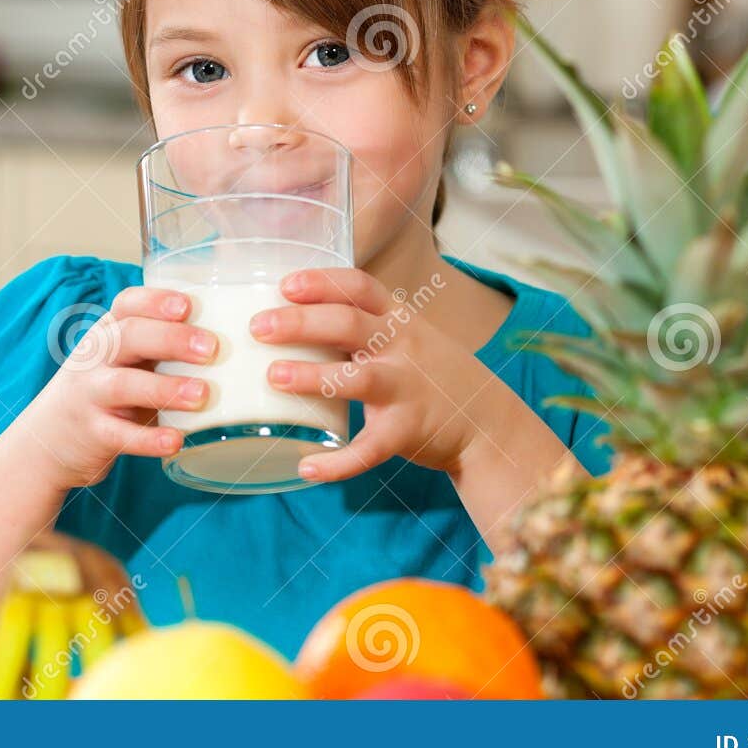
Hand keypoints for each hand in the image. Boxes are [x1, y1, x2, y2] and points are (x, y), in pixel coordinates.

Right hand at [13, 286, 217, 489]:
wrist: (47, 440)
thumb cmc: (104, 390)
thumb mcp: (120, 359)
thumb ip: (159, 345)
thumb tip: (234, 336)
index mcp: (107, 333)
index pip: (127, 305)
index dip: (156, 301)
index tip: (189, 305)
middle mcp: (95, 358)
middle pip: (129, 337)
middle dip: (171, 339)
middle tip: (212, 349)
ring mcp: (90, 396)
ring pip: (125, 385)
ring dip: (165, 388)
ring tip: (202, 395)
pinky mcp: (93, 434)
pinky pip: (121, 435)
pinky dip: (149, 439)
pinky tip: (177, 441)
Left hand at [250, 267, 511, 483]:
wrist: (489, 422)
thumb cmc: (433, 374)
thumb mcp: (408, 336)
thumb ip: (364, 325)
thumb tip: (295, 315)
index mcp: (399, 319)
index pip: (359, 287)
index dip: (321, 281)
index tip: (285, 285)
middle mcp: (403, 348)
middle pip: (349, 324)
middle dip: (300, 322)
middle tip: (258, 326)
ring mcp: (407, 390)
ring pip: (356, 379)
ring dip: (312, 376)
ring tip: (273, 376)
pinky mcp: (407, 432)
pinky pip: (369, 449)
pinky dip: (338, 461)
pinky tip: (307, 466)